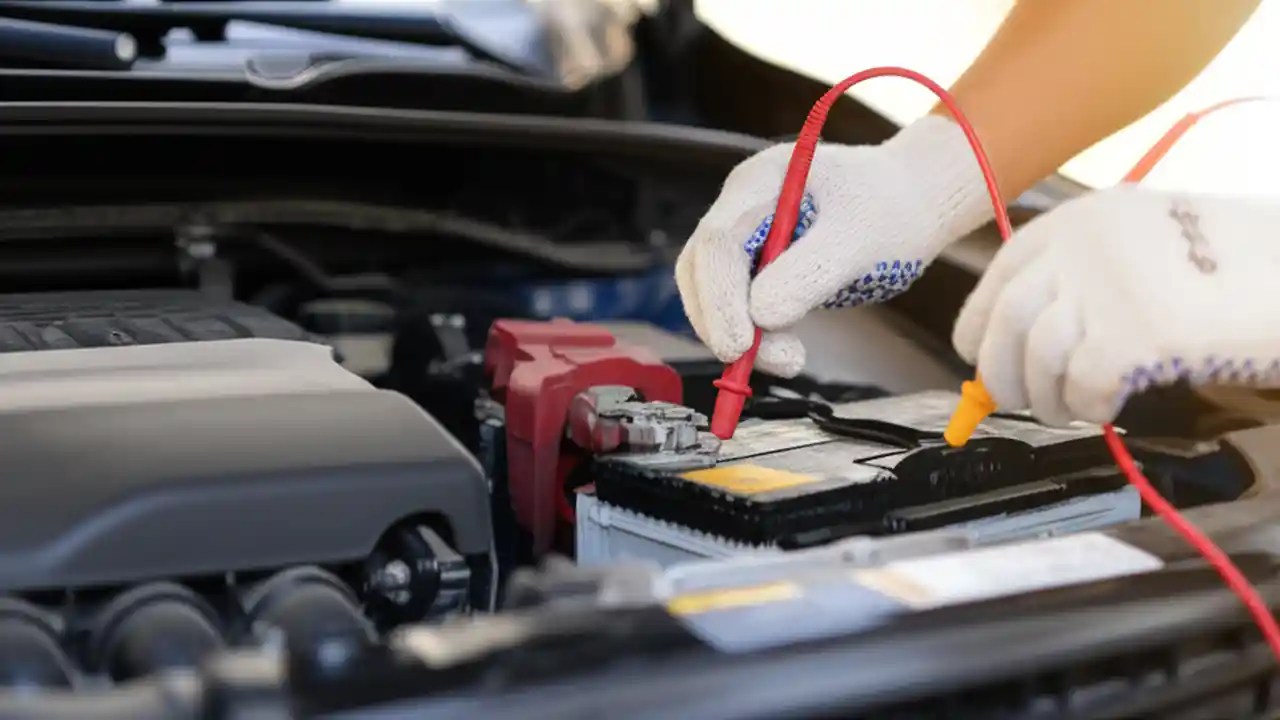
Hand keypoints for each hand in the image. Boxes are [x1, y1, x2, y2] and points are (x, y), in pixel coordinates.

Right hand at [676, 116, 992, 376]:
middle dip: (721, 321)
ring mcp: (748, 235)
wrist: (914, 202)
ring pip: (713, 293)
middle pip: (702, 268)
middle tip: (759, 362)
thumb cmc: (892, 209)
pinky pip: (738, 305)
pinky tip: (788, 350)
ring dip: (739, 335)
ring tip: (791, 358)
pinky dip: (755, 335)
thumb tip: (761, 315)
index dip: (719, 298)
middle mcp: (743, 206)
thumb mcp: (860, 239)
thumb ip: (810, 273)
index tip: (737, 346)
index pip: (718, 242)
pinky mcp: (760, 264)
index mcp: (760, 182)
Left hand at [953, 185, 1279, 425]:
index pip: (1004, 271)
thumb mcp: (1150, 241)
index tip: (976, 354)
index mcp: (1086, 217)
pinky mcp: (1137, 334)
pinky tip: (1112, 407)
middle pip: (1006, 319)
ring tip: (1069, 411)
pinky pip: (1081, 388)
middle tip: (1017, 401)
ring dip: (1044, 399)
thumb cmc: (1246, 267)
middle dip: (1001, 374)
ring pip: (1035, 358)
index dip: (980, 319)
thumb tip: (1027, 337)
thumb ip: (1088, 276)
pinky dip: (1089, 408)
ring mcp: (1108, 287)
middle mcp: (1086, 244)